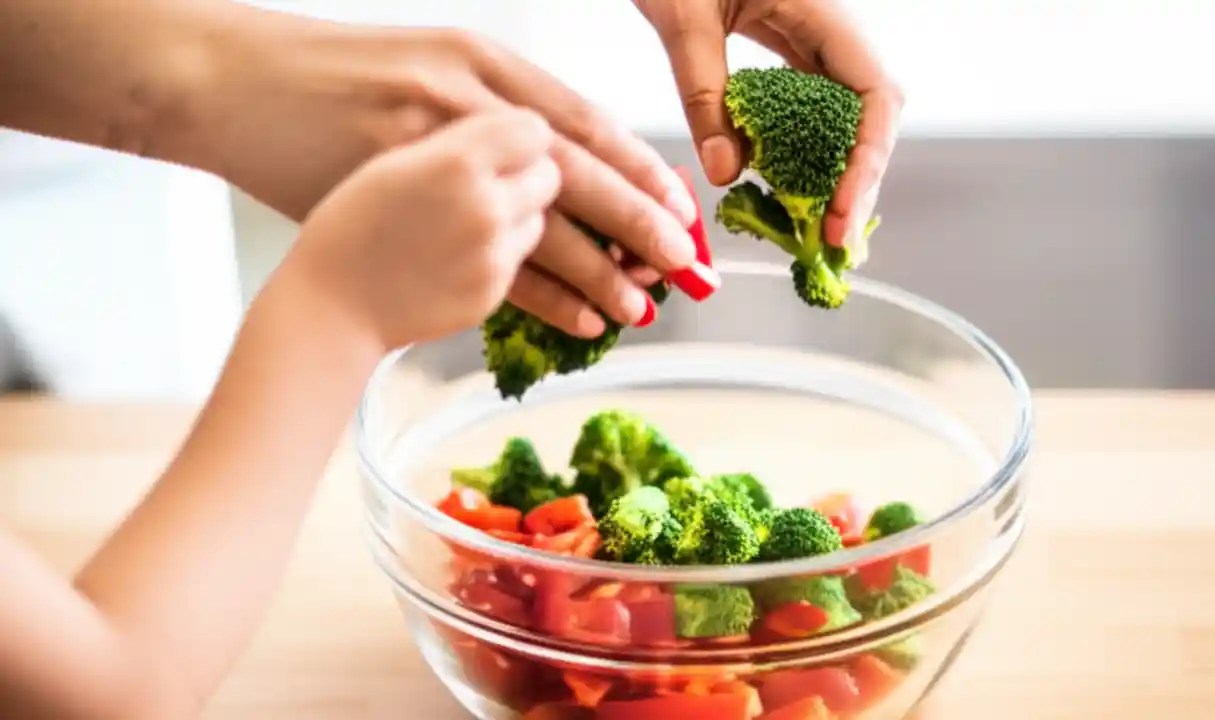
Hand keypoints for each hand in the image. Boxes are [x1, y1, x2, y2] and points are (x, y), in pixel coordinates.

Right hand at [179, 6, 712, 337]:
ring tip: (646, 305)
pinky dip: (552, 301)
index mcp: (476, 63)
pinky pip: (501, 275)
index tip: (683, 202)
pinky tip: (587, 319)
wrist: (240, 97)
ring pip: (545, 234)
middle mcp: (466, 114)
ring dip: (603, 274)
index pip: (582, 124)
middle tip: (689, 258)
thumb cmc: (334, 82)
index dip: (639, 168)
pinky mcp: (410, 225)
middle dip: (643, 224)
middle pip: (579, 179)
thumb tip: (563, 153)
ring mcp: (440, 176)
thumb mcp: (424, 71)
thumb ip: (493, 109)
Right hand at [281, 109, 561, 352]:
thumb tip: (519, 134)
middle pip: (550, 173)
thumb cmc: (351, 222)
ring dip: (517, 215)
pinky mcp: (494, 291)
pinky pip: (518, 259)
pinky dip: (499, 254)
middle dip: (528, 174)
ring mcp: (493, 254)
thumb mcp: (394, 157)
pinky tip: (456, 255)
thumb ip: (461, 142)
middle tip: (492, 181)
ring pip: (540, 218)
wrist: (333, 303)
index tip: (506, 143)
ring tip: (467, 221)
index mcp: (456, 160)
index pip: (535, 130)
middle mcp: (484, 206)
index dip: (521, 135)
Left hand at [633, 0, 903, 246]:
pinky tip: (780, 180)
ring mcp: (811, 32)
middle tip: (829, 240)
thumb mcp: (681, 18)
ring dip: (831, 168)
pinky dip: (800, 146)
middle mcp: (830, 23)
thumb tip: (727, 173)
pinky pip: (808, 102)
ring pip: (843, 112)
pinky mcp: (786, 42)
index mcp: (822, 7)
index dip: (867, 163)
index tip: (840, 217)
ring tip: (811, 225)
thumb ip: (704, 94)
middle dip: (854, 179)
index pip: (876, 95)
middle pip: (869, 113)